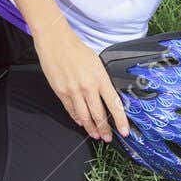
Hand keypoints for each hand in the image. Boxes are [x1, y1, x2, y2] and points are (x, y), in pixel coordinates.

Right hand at [32, 23, 130, 141]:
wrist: (56, 42)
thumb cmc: (77, 50)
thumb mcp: (97, 63)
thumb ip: (102, 81)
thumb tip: (107, 97)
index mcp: (100, 78)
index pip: (114, 104)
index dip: (120, 120)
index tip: (124, 131)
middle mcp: (87, 87)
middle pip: (98, 115)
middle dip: (105, 129)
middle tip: (108, 138)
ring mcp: (73, 91)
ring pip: (84, 116)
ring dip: (91, 128)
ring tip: (95, 135)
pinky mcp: (61, 92)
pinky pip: (71, 110)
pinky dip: (77, 118)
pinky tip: (81, 123)